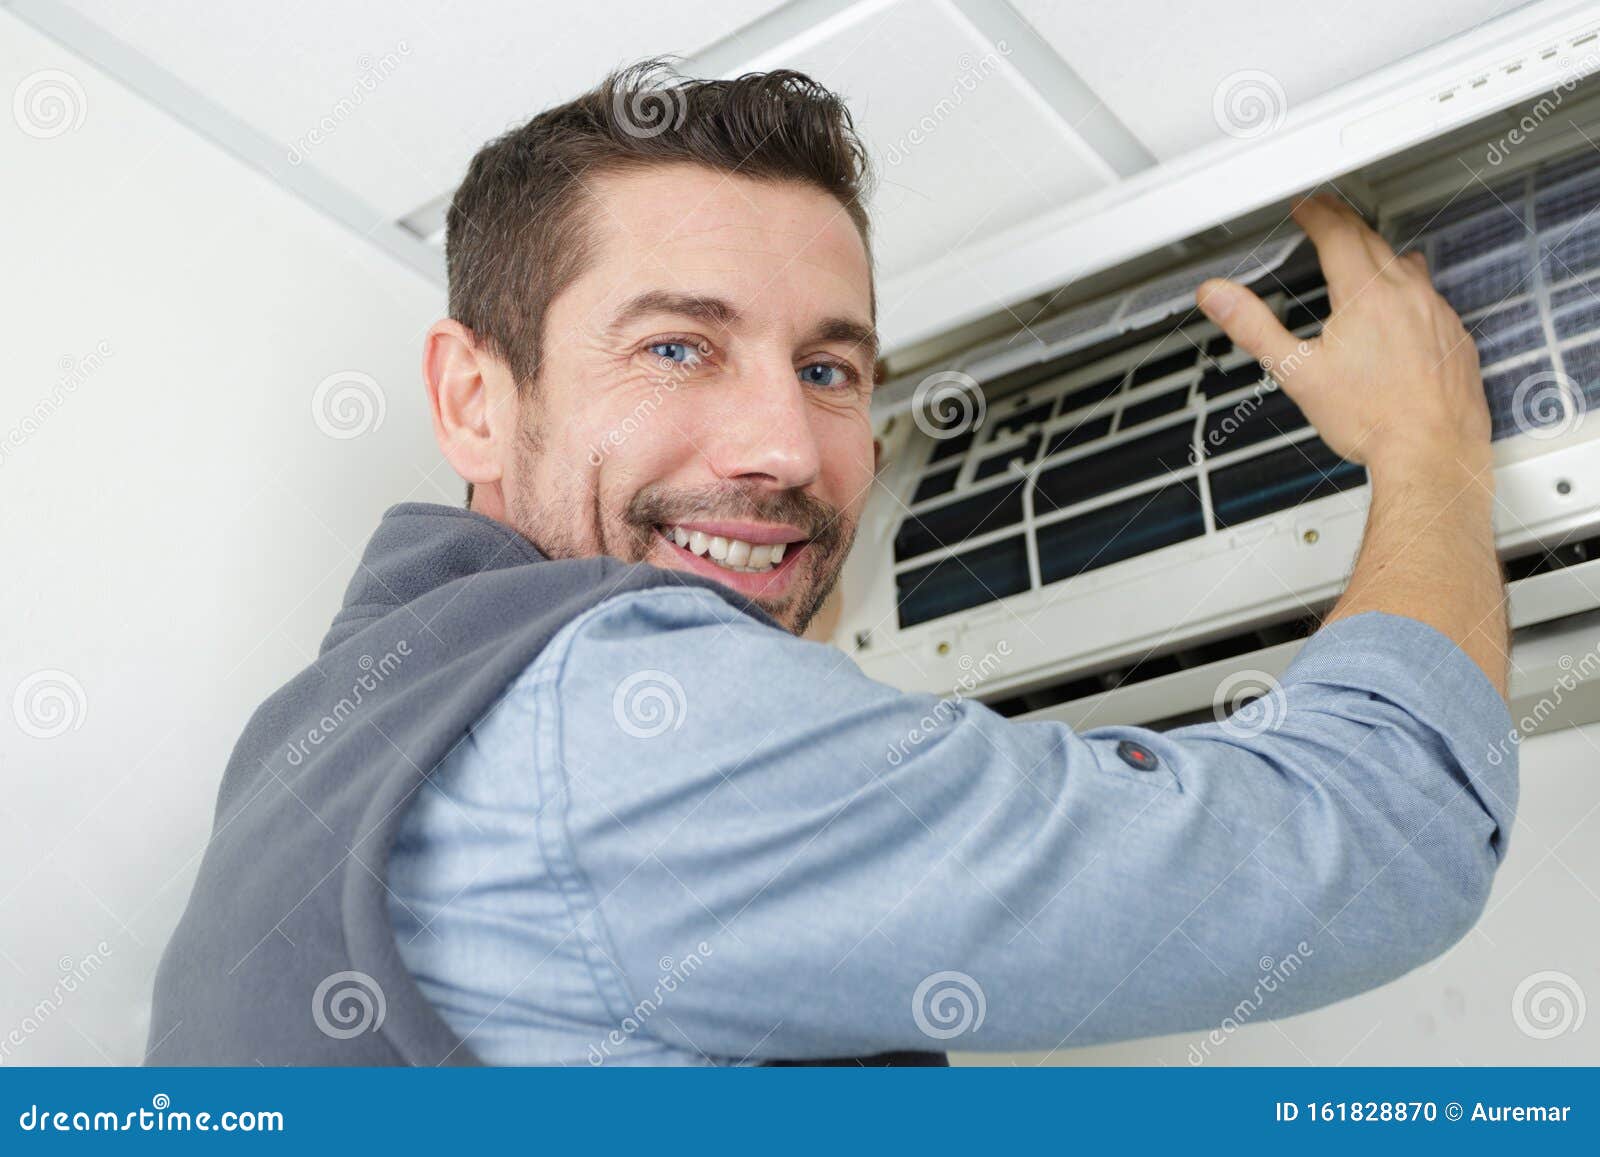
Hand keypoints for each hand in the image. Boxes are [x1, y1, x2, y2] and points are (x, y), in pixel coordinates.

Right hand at [1195, 193, 1491, 483]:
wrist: (1430, 452)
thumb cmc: (1372, 420)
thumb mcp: (1298, 373)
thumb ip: (1254, 327)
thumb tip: (1217, 296)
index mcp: (1366, 297)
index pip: (1337, 235)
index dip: (1316, 214)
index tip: (1305, 205)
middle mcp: (1407, 296)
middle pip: (1372, 240)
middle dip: (1343, 222)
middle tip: (1325, 215)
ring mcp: (1437, 314)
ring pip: (1406, 265)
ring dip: (1379, 251)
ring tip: (1363, 251)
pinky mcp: (1455, 336)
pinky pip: (1431, 297)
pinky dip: (1409, 289)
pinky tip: (1400, 308)